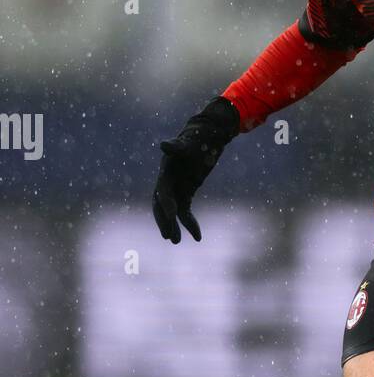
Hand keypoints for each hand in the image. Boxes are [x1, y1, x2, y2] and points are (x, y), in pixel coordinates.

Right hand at [152, 97, 239, 242]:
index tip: (172, 215)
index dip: (166, 202)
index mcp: (166, 169)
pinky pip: (186, 211)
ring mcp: (177, 186)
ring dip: (174, 226)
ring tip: (176, 242)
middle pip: (162, 204)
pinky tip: (197, 237)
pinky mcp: (187, 191)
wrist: (208, 134)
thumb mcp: (190, 142)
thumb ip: (177, 146)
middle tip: (169, 237)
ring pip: (173, 211)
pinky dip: (190, 223)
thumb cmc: (199, 136)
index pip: (162, 189)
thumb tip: (163, 145)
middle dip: (164, 220)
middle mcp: (169, 180)